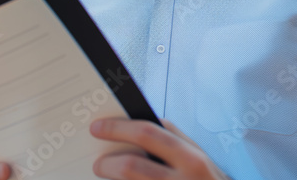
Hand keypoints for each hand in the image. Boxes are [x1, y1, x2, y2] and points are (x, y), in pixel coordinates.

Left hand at [90, 118, 229, 178]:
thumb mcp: (198, 157)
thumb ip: (173, 139)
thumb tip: (136, 122)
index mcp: (191, 157)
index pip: (146, 133)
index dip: (117, 128)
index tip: (98, 128)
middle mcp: (185, 178)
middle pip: (132, 166)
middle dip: (108, 163)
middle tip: (98, 163)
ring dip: (113, 179)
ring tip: (105, 174)